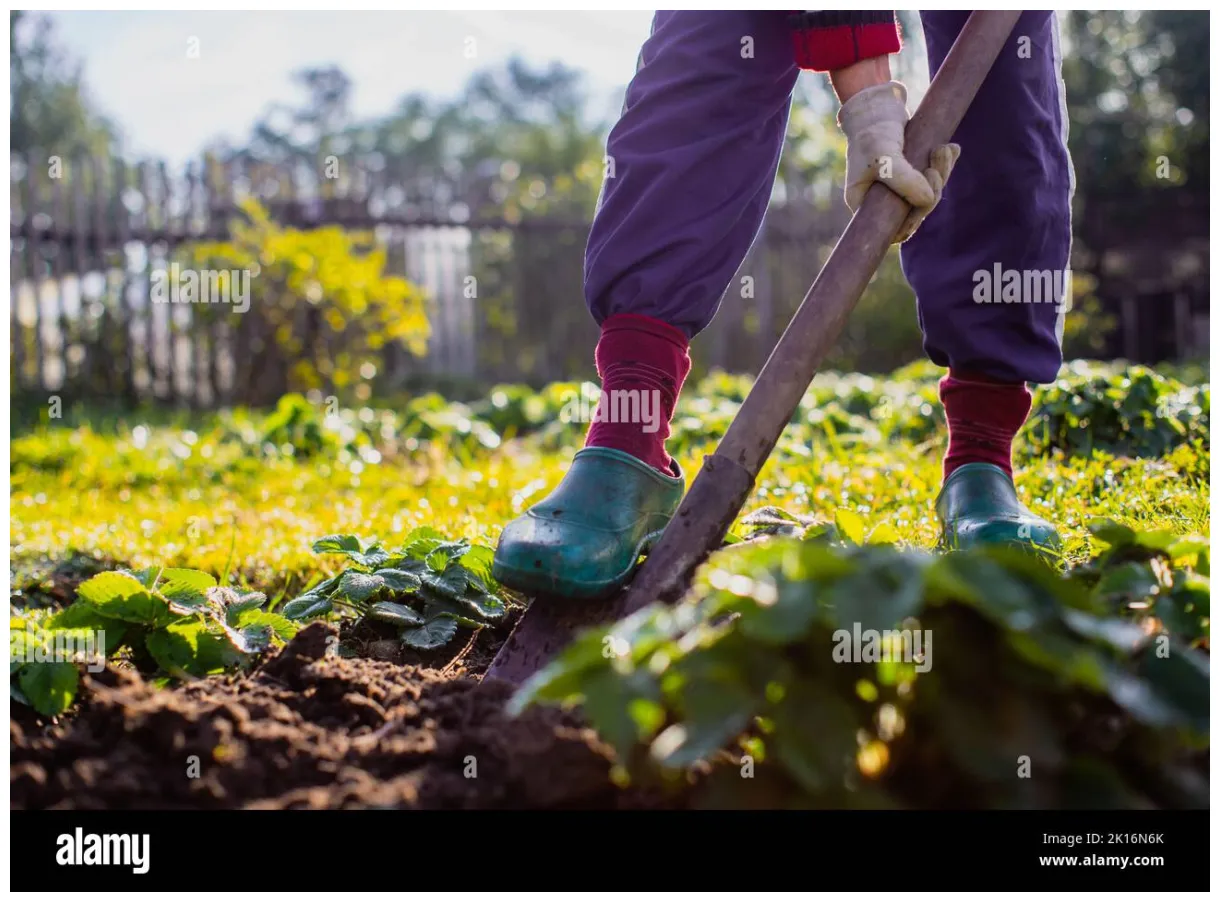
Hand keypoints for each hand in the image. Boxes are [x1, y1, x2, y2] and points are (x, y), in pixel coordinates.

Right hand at [837, 81, 959, 242]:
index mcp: (865, 205)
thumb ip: (903, 180)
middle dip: (933, 188)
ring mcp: (898, 189)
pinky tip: (951, 148)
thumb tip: (928, 200)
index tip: (926, 197)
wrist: (875, 108)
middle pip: (916, 213)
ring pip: (928, 195)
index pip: (894, 230)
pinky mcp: (913, 174)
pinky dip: (945, 164)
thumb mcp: (884, 156)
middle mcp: (881, 202)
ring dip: (942, 172)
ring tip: (944, 148)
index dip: (915, 220)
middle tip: (937, 159)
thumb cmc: (872, 134)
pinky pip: (934, 179)